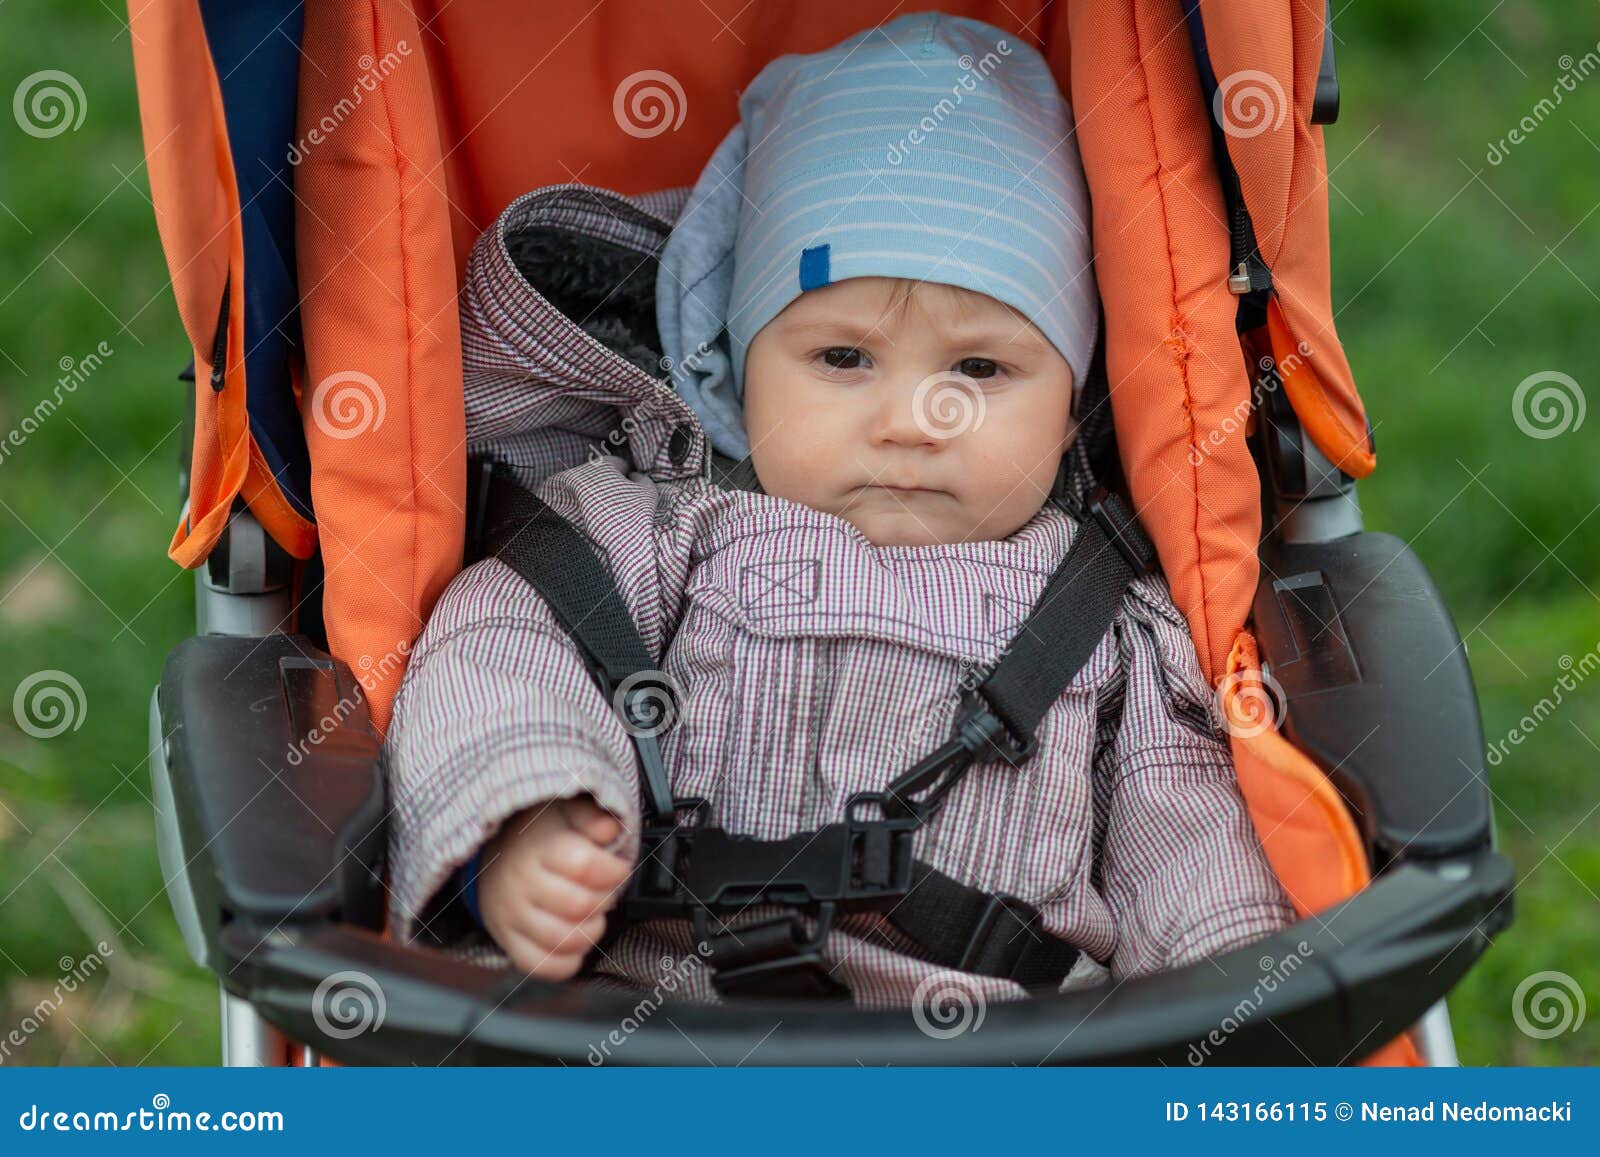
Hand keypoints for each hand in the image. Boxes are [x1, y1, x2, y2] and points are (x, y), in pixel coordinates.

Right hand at [476, 795, 632, 979]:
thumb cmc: (540, 837)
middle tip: (605, 892)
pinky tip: (577, 942)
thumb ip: (591, 816)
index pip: (584, 866)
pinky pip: (542, 966)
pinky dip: (568, 961)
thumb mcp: (565, 812)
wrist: (493, 858)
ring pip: (562, 940)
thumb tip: (610, 829)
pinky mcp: (509, 942)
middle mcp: (521, 884)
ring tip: (594, 915)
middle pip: (578, 906)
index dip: (614, 871)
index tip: (618, 868)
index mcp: (539, 849)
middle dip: (605, 900)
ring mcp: (512, 916)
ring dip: (591, 931)